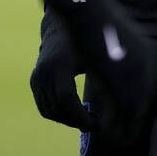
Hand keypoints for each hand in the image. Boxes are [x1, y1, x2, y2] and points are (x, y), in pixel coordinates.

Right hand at [29, 9, 95, 129]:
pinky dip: (58, 115)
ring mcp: (36, 78)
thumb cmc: (82, 43)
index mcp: (60, 65)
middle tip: (96, 125)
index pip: (67, 98)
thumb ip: (104, 77)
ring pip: (50, 112)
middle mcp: (44, 73)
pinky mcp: (34, 82)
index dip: (81, 115)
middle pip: (58, 108)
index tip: (98, 124)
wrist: (58, 30)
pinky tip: (75, 113)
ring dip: (68, 121)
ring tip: (86, 119)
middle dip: (77, 121)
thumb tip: (122, 101)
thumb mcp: (93, 57)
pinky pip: (44, 108)